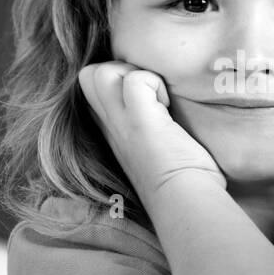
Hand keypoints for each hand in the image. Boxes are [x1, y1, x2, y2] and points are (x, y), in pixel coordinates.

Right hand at [77, 61, 226, 199]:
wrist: (185, 205)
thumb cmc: (181, 183)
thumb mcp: (153, 150)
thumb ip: (149, 128)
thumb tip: (171, 110)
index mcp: (113, 131)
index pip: (94, 90)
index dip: (117, 81)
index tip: (145, 97)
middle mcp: (111, 126)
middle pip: (88, 76)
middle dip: (118, 69)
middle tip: (148, 91)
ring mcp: (122, 123)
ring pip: (100, 72)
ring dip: (131, 73)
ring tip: (156, 97)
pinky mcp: (141, 123)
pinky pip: (136, 79)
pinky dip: (155, 83)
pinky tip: (169, 107)